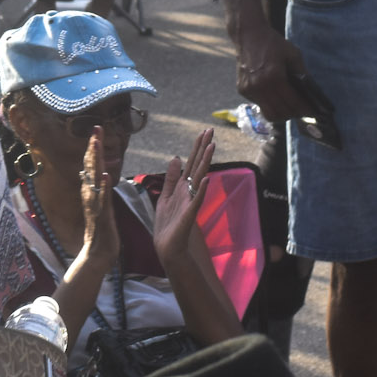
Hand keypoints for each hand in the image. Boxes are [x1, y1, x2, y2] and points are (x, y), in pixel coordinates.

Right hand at [77, 127, 120, 269]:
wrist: (98, 254)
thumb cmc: (101, 231)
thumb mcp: (99, 205)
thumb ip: (96, 189)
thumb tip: (93, 173)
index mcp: (92, 191)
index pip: (92, 164)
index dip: (94, 147)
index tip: (96, 130)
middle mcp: (91, 194)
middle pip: (91, 166)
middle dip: (94, 147)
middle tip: (96, 128)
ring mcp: (95, 204)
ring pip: (94, 178)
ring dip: (95, 160)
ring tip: (96, 144)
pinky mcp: (102, 215)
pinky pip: (102, 199)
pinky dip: (102, 186)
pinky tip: (104, 175)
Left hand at [150, 130, 214, 267]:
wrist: (167, 246)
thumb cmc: (167, 223)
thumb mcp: (165, 196)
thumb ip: (170, 178)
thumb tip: (175, 158)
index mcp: (182, 186)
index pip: (191, 162)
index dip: (197, 147)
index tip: (204, 131)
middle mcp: (189, 191)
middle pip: (197, 166)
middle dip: (203, 148)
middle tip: (211, 130)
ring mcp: (190, 202)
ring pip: (199, 178)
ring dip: (205, 163)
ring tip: (211, 147)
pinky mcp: (189, 215)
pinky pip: (196, 200)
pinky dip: (201, 190)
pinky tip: (206, 179)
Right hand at [234, 28, 316, 123]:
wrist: (248, 35)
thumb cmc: (273, 43)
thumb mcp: (293, 54)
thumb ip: (303, 74)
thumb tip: (313, 94)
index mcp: (274, 76)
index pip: (293, 103)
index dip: (305, 110)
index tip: (313, 112)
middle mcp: (259, 86)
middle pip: (281, 113)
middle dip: (294, 114)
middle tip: (302, 110)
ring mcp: (249, 89)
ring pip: (269, 114)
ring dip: (281, 114)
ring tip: (289, 107)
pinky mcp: (242, 90)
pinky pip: (260, 105)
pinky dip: (270, 105)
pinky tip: (275, 96)